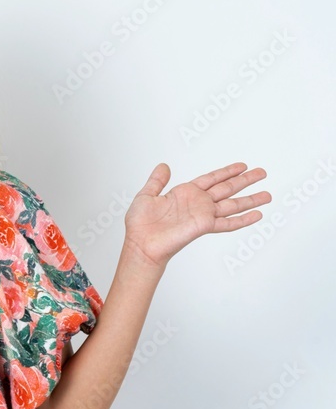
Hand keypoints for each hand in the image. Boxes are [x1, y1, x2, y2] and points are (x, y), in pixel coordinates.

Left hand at [123, 161, 270, 267]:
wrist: (140, 243)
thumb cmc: (140, 224)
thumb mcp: (146, 195)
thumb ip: (157, 181)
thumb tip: (163, 166)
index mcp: (185, 193)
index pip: (211, 179)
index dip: (226, 172)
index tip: (242, 166)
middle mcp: (198, 203)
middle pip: (227, 188)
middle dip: (245, 180)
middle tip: (262, 172)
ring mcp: (203, 215)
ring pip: (232, 204)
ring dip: (250, 200)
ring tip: (268, 195)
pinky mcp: (204, 226)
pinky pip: (228, 223)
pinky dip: (243, 219)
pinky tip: (257, 215)